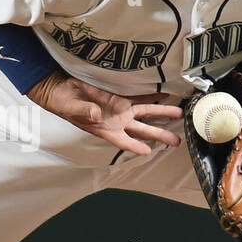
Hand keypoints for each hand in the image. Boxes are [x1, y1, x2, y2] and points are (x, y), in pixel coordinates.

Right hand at [27, 73, 182, 155]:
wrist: (62, 89)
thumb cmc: (63, 102)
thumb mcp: (72, 108)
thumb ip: (86, 112)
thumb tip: (97, 115)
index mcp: (105, 129)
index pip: (123, 141)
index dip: (135, 147)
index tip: (149, 152)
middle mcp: (117, 122)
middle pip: (143, 130)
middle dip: (160, 135)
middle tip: (177, 141)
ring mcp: (120, 109)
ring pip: (146, 113)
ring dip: (163, 114)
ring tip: (180, 114)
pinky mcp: (120, 96)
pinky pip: (140, 97)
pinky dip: (154, 96)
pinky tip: (166, 95)